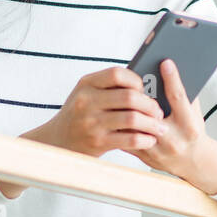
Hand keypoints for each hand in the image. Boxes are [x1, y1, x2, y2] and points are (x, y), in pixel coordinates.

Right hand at [30, 65, 164, 161]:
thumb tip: (147, 85)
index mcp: (86, 84)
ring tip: (159, 127)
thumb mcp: (86, 94)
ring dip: (152, 124)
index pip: (117, 74)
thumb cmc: (79, 114)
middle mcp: (86, 101)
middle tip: (159, 112)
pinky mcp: (97, 142)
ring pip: (132, 118)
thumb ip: (110, 87)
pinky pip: (129, 139)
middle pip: (130, 97)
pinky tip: (150, 139)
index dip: (136, 81)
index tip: (143, 90)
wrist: (56, 141)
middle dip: (150, 105)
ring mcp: (91, 122)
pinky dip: (145, 139)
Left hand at [129, 59, 215, 182]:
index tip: (165, 62)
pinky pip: (127, 138)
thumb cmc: (193, 131)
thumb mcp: (195, 113)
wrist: (193, 162)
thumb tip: (172, 71)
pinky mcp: (146, 156)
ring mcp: (159, 150)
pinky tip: (115, 111)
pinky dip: (120, 124)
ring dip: (127, 109)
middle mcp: (174, 139)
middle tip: (132, 77)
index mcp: (190, 125)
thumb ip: (185, 96)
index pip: (179, 98)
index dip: (172, 79)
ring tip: (119, 91)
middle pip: (152, 113)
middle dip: (141, 94)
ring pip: (136, 126)